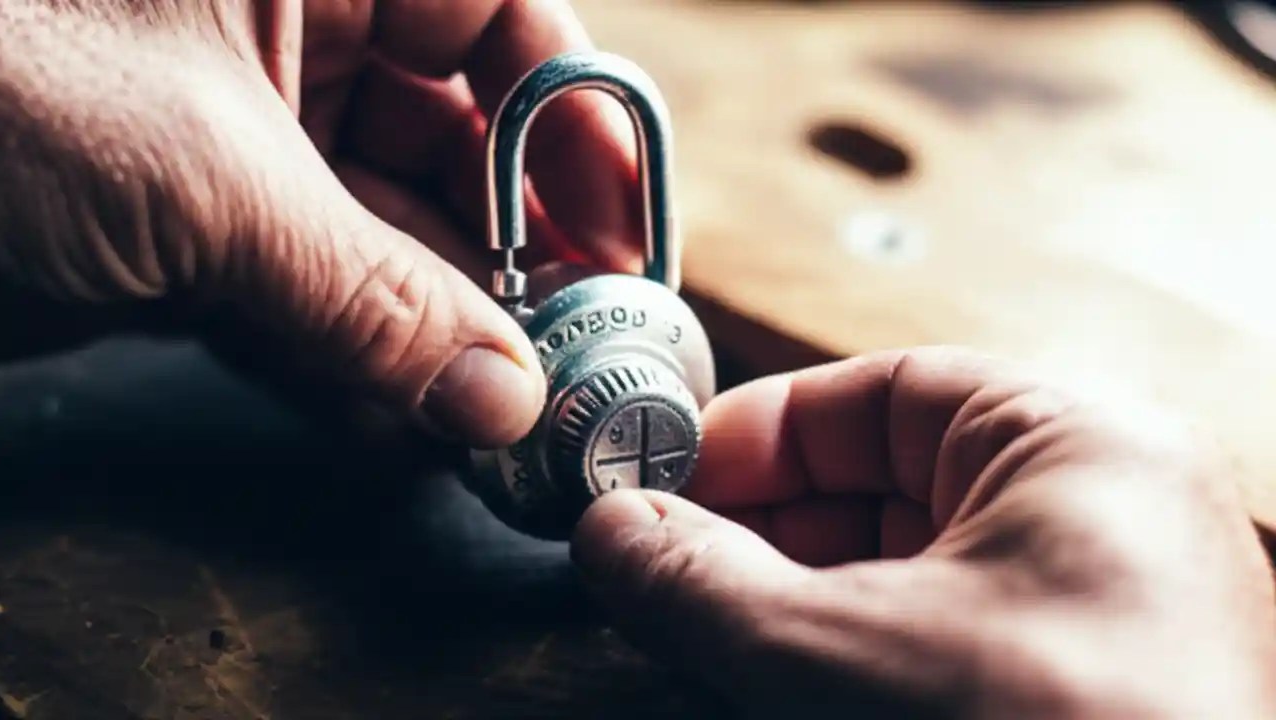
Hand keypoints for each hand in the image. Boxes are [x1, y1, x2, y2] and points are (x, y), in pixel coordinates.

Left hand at [0, 0, 640, 444]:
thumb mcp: (208, 180)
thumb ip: (376, 298)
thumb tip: (507, 394)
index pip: (504, 27)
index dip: (579, 134)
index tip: (627, 239)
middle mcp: (289, 33)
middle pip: (457, 145)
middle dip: (512, 257)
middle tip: (568, 359)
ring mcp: (237, 137)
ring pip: (383, 234)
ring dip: (436, 331)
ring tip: (493, 417)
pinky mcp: (187, 229)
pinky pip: (305, 293)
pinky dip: (349, 360)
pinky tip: (400, 424)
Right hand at [572, 348, 1275, 717]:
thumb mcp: (836, 656)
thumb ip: (703, 583)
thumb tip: (614, 530)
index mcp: (1077, 445)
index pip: (879, 393)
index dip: (755, 435)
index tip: (660, 483)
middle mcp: (1100, 518)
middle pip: (884, 485)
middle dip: (762, 533)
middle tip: (662, 573)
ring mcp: (1097, 613)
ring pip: (903, 574)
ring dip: (795, 605)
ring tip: (704, 640)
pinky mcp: (1078, 690)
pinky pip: (937, 644)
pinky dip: (849, 659)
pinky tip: (776, 688)